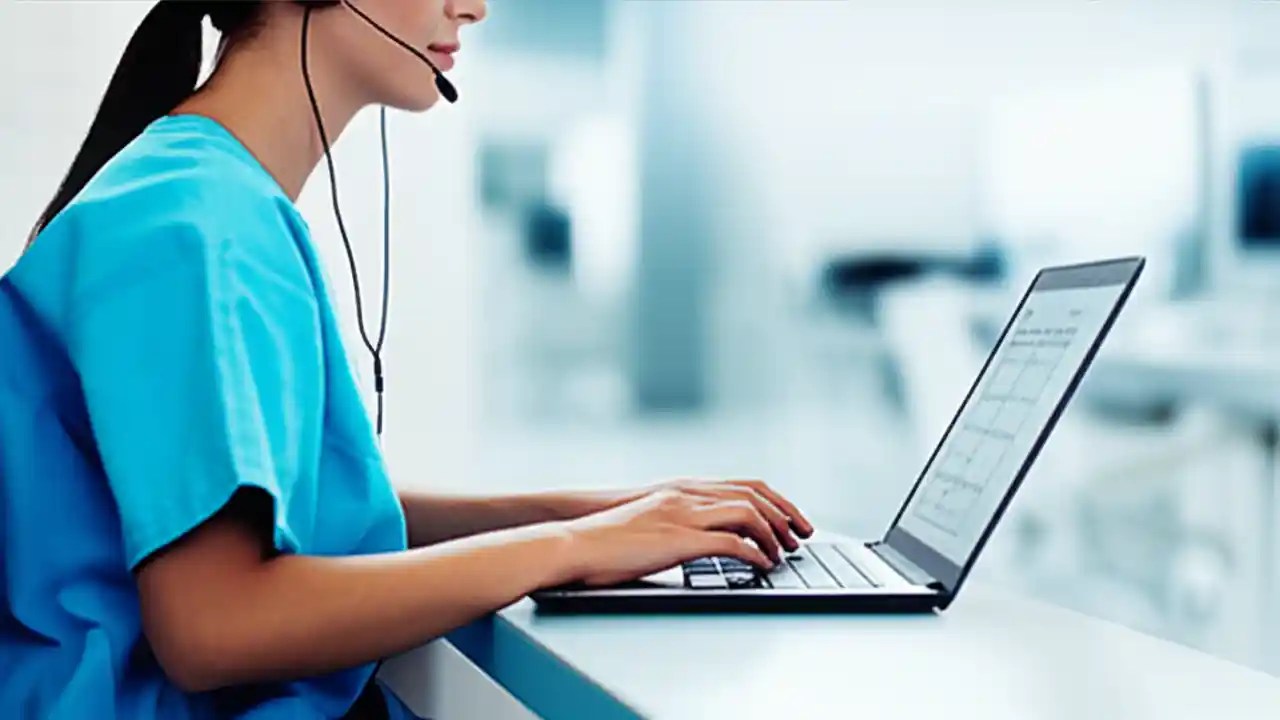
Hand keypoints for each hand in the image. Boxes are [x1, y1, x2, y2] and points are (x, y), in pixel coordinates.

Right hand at [560, 484, 807, 586]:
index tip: (791, 519)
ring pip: (747, 513)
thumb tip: (700, 541)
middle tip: (801, 536)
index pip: (743, 485)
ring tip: (783, 554)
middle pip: (753, 494)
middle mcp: (686, 495)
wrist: (574, 542)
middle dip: (784, 515)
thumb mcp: (648, 522)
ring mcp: (682, 514)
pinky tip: (761, 566)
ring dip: (772, 533)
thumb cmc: (604, 541)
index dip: (774, 501)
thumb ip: (676, 523)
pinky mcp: (677, 539)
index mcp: (681, 490)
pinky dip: (753, 553)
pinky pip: (729, 542)